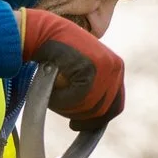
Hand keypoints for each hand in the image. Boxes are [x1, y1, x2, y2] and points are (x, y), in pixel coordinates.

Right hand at [19, 9, 124, 129]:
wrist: (41, 33)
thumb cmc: (56, 55)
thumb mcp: (80, 73)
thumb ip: (91, 90)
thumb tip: (92, 120)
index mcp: (116, 68)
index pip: (115, 106)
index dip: (95, 120)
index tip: (77, 124)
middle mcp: (116, 67)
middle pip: (102, 110)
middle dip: (79, 114)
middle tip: (61, 108)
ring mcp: (105, 67)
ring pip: (89, 106)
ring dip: (67, 107)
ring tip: (53, 95)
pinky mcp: (90, 68)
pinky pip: (76, 99)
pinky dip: (60, 100)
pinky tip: (51, 91)